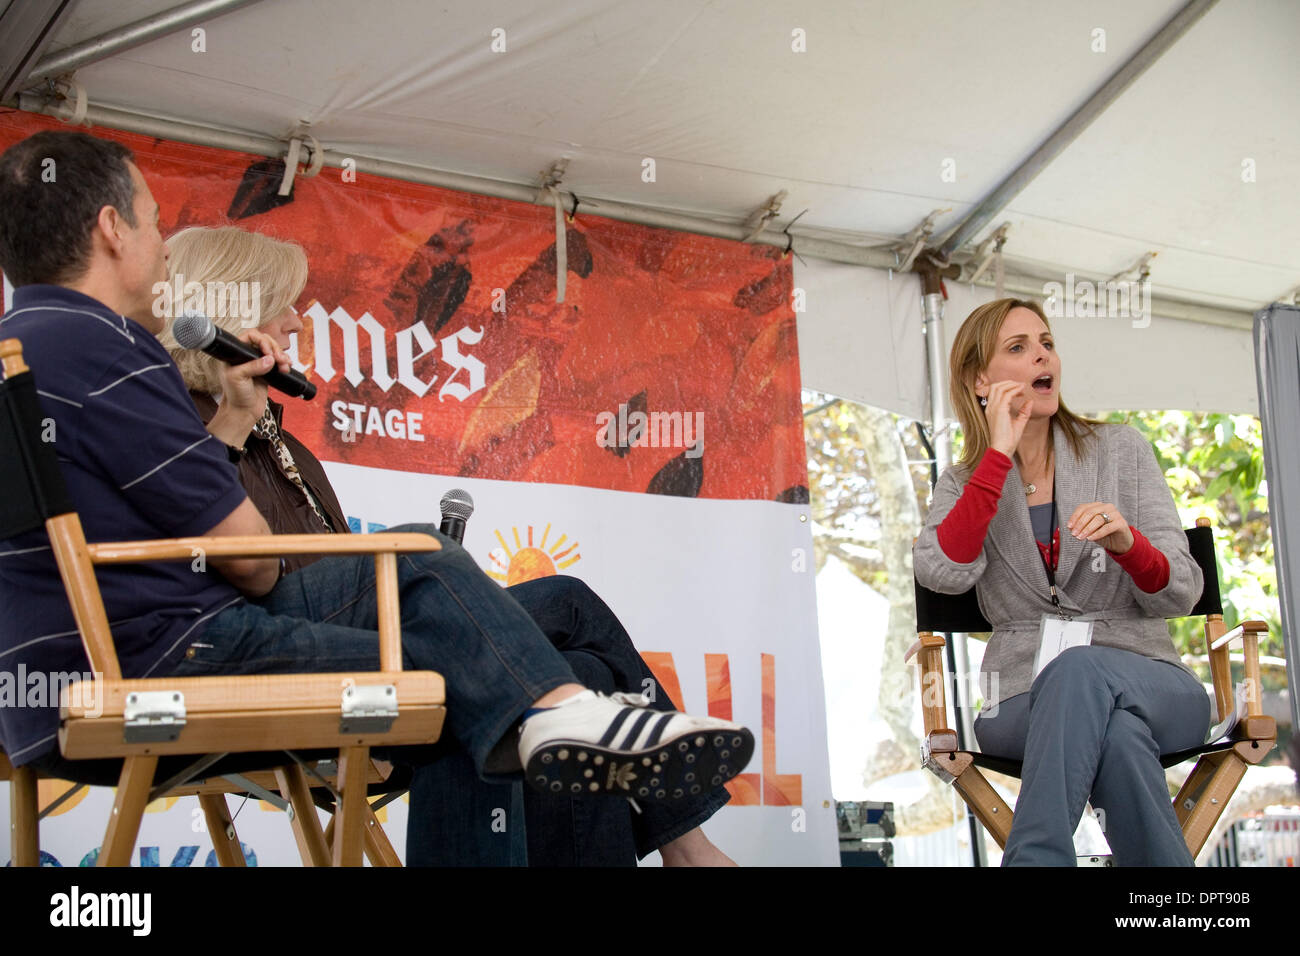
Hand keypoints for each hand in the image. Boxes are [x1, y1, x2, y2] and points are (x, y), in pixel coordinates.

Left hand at [206, 329, 288, 448]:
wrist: (243, 412)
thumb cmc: (235, 396)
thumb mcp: (238, 378)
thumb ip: (252, 367)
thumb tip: (269, 359)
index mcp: (235, 354)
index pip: (250, 336)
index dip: (261, 340)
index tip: (267, 351)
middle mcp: (246, 356)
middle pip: (265, 341)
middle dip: (275, 348)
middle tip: (278, 358)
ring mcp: (258, 363)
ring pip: (273, 351)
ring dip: (282, 355)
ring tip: (285, 365)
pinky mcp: (267, 371)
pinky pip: (278, 362)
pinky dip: (285, 362)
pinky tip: (287, 366)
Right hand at [982, 380, 1032, 456]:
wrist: (1002, 449)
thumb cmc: (1008, 440)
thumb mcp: (1018, 423)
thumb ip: (1023, 412)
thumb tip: (1030, 401)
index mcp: (991, 411)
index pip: (995, 392)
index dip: (1008, 387)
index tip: (1020, 390)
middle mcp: (990, 408)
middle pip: (995, 386)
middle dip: (1008, 383)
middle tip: (1021, 385)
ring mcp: (993, 408)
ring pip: (999, 387)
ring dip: (1012, 385)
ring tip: (1022, 387)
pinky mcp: (999, 410)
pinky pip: (1006, 394)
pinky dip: (1015, 390)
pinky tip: (1022, 391)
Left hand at [1067, 502, 1133, 553]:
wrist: (1120, 543)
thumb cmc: (1105, 535)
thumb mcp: (1090, 530)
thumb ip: (1080, 526)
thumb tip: (1070, 527)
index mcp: (1097, 506)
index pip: (1083, 508)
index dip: (1074, 517)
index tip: (1069, 526)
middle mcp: (1107, 507)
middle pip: (1089, 512)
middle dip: (1080, 524)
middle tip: (1074, 534)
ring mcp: (1115, 514)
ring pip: (1098, 519)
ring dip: (1087, 529)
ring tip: (1080, 537)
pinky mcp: (1121, 523)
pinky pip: (1107, 527)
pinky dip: (1097, 533)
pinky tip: (1090, 538)